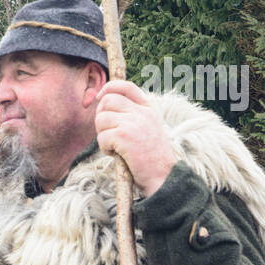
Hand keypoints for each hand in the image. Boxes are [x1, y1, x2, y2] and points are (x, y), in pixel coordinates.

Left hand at [93, 79, 175, 197]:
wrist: (164, 177)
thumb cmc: (152, 157)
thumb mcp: (148, 129)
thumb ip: (132, 114)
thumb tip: (104, 101)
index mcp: (148, 109)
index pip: (126, 86)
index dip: (110, 87)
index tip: (100, 96)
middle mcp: (142, 112)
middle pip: (108, 100)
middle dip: (101, 116)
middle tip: (108, 132)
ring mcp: (133, 123)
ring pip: (101, 118)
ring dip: (102, 135)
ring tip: (115, 147)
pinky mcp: (124, 136)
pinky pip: (102, 137)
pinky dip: (105, 148)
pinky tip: (117, 155)